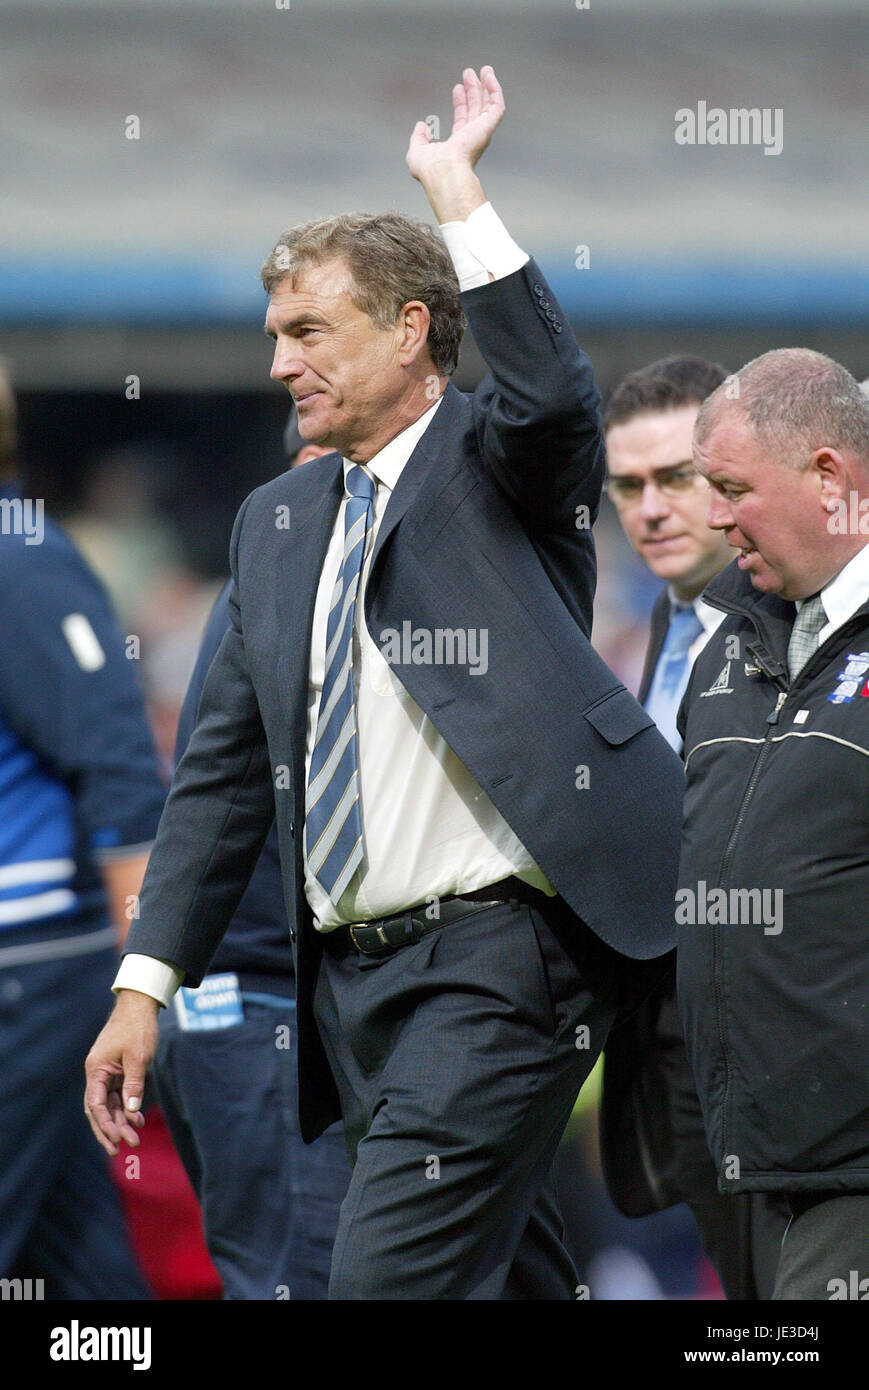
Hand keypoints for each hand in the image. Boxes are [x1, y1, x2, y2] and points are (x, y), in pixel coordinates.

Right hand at [84, 990, 158, 1155]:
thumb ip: (134, 1084)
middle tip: (120, 1150)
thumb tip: (131, 1111)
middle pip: (98, 1109)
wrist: (140, 1006)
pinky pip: (118, 1095)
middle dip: (109, 1130)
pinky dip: (126, 1108)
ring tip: (133, 1140)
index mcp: (96, 1069)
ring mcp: (106, 1073)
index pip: (95, 1104)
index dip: (104, 1124)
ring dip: (120, 1122)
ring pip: (109, 1104)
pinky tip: (136, 1120)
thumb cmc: (137, 1027)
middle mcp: (97, 1073)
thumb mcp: (138, 1056)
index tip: (116, 1139)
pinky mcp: (117, 1071)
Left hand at [406, 66, 504, 185]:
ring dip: (487, 87)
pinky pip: (497, 105)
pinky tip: (489, 76)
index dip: (460, 103)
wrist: (442, 171)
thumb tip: (421, 126)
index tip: (457, 88)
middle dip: (473, 91)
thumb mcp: (417, 151)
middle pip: (476, 110)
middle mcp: (472, 139)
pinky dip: (495, 90)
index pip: (462, 120)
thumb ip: (418, 138)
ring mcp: (481, 133)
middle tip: (469, 74)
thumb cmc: (429, 169)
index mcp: (458, 145)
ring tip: (484, 69)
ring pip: (489, 106)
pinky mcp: (488, 127)